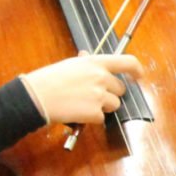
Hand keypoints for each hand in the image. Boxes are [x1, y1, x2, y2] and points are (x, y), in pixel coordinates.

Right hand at [19, 53, 143, 124]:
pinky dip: (92, 118)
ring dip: (102, 107)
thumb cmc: (48, 79)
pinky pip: (102, 118)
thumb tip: (88, 57)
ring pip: (114, 105)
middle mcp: (101, 78)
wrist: (37, 97)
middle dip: (110, 94)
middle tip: (92, 95)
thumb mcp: (69, 65)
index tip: (138, 76)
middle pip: (120, 89)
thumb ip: (85, 63)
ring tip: (82, 104)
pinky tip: (77, 112)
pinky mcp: (95, 113)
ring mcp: (100, 96)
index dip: (137, 70)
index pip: (128, 62)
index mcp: (95, 62)